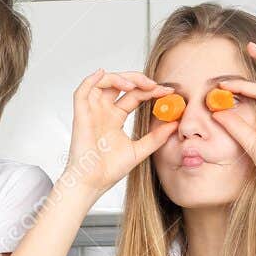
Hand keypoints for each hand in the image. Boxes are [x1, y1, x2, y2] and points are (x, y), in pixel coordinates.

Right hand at [62, 69, 177, 198]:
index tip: (167, 92)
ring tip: (135, 84)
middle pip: (120, 85)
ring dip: (120, 77)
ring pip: (102, 82)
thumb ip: (156, 137)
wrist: (93, 182)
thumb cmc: (108, 171)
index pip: (134, 96)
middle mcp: (103, 112)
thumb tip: (175, 123)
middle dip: (138, 80)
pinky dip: (91, 79)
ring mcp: (92, 112)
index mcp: (115, 119)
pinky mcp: (81, 115)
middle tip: (154, 85)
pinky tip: (103, 73)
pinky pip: (82, 91)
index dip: (150, 91)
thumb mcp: (140, 150)